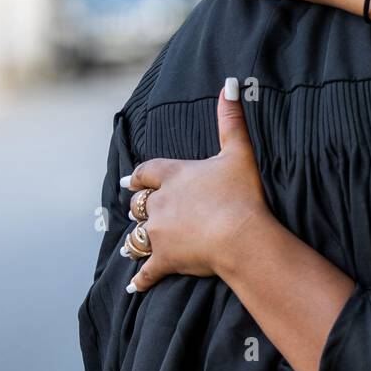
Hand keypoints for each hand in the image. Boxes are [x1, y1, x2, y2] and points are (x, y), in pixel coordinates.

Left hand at [122, 79, 269, 289]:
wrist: (240, 236)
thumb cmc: (242, 194)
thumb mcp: (238, 152)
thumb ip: (231, 119)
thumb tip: (230, 84)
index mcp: (173, 175)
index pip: (147, 172)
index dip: (139, 176)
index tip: (129, 180)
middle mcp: (160, 203)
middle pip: (140, 205)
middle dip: (139, 208)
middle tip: (135, 211)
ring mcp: (160, 233)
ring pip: (138, 236)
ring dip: (135, 240)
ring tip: (129, 246)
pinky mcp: (165, 259)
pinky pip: (147, 271)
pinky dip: (139, 280)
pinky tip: (133, 287)